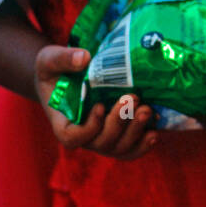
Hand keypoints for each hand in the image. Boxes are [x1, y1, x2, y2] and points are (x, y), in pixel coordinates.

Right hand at [34, 45, 156, 159]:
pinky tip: (155, 130)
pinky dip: (143, 143)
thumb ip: (63, 59)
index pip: (72, 138)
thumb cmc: (56, 70)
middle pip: (102, 143)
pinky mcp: (119, 134)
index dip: (88, 129)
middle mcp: (83, 134)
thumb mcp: (50, 59)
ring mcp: (102, 137)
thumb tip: (84, 57)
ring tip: (147, 110)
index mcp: (63, 121)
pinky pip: (131, 148)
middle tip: (133, 99)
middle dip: (120, 123)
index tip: (100, 106)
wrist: (69, 76)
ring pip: (119, 148)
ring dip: (135, 132)